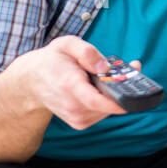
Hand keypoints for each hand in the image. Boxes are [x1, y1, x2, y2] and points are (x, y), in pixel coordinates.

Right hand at [17, 36, 141, 129]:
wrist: (32, 82)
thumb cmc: (52, 61)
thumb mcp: (66, 44)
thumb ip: (87, 52)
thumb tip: (105, 66)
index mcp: (69, 85)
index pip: (96, 101)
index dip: (118, 101)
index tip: (134, 94)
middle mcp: (73, 106)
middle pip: (109, 104)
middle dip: (123, 88)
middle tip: (131, 68)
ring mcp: (77, 118)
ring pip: (108, 109)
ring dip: (114, 94)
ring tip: (107, 77)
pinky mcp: (80, 123)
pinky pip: (103, 112)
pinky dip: (107, 101)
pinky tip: (100, 89)